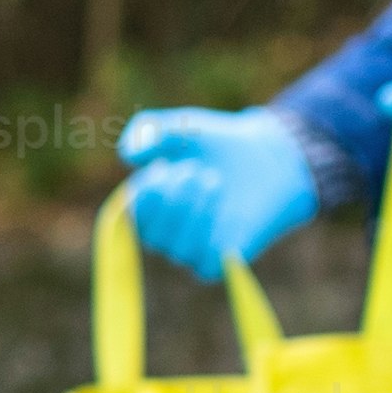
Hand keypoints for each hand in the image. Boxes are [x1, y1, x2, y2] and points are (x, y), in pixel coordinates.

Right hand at [114, 107, 316, 279]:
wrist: (264, 157)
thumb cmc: (216, 145)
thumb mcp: (181, 128)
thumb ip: (149, 130)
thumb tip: (129, 153)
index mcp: (144, 206)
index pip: (127, 218)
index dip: (142, 198)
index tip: (162, 168)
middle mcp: (162, 234)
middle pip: (152, 236)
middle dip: (172, 200)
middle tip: (194, 170)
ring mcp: (189, 251)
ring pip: (178, 249)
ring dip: (194, 213)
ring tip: (214, 181)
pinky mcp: (218, 262)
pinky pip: (204, 263)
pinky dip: (211, 235)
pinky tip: (225, 209)